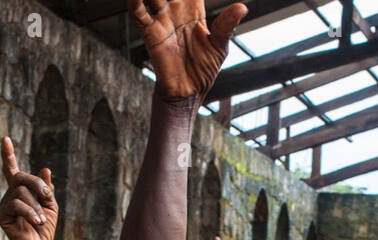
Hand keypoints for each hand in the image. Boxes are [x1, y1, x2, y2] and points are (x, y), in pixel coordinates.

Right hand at [0, 137, 56, 239]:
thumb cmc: (44, 229)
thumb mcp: (50, 206)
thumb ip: (46, 189)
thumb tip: (45, 169)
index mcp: (20, 191)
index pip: (12, 169)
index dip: (7, 155)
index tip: (5, 139)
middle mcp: (9, 194)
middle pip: (21, 177)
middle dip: (37, 185)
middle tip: (47, 198)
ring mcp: (4, 204)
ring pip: (21, 191)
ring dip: (36, 205)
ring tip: (40, 220)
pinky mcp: (1, 215)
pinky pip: (16, 204)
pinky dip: (30, 212)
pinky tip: (36, 221)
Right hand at [130, 0, 246, 101]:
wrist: (187, 93)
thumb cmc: (203, 70)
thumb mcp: (220, 46)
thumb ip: (227, 25)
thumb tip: (242, 7)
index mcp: (194, 9)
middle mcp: (175, 9)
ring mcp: (161, 19)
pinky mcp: (150, 33)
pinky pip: (139, 13)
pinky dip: (135, 1)